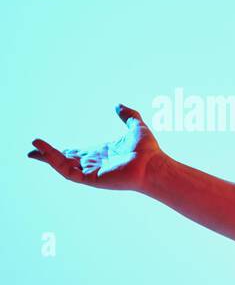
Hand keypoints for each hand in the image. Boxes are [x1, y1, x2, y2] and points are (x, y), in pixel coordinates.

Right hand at [28, 104, 167, 191]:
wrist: (153, 164)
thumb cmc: (149, 150)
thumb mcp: (136, 127)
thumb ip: (128, 115)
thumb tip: (118, 105)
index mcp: (102, 154)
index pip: (77, 154)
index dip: (62, 150)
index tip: (47, 145)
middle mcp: (95, 164)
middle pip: (67, 161)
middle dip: (48, 156)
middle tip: (32, 151)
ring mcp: (93, 172)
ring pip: (64, 166)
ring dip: (48, 157)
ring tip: (33, 149)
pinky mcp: (92, 179)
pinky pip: (68, 172)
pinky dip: (55, 162)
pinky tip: (45, 151)